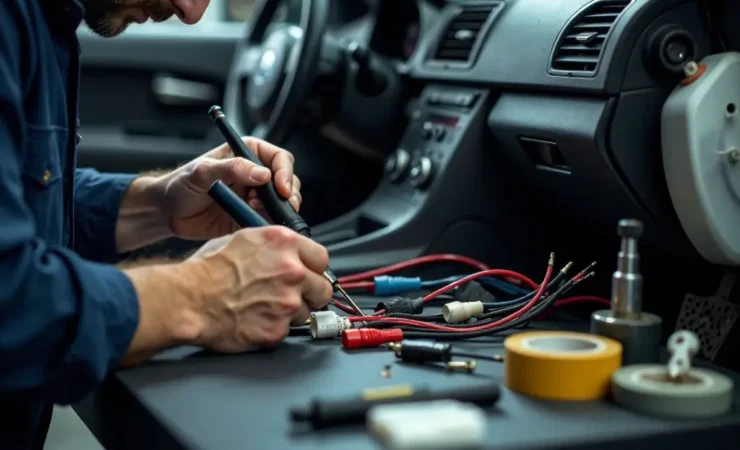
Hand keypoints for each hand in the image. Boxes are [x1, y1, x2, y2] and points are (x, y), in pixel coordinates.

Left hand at [153, 137, 302, 239]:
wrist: (167, 213)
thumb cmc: (180, 185)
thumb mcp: (202, 171)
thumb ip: (231, 168)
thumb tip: (262, 174)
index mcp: (246, 155)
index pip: (279, 159)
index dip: (285, 173)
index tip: (281, 188)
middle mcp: (255, 175)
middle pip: (288, 181)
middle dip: (287, 194)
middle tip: (276, 205)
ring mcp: (255, 198)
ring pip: (283, 203)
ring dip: (278, 210)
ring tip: (256, 211)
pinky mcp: (251, 217)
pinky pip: (270, 221)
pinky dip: (270, 224)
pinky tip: (255, 222)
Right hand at [186, 226, 331, 351]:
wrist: (189, 299)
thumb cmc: (208, 270)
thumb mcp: (244, 239)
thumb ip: (275, 247)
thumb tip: (289, 254)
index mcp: (285, 243)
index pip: (322, 258)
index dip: (314, 268)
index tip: (308, 274)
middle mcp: (292, 271)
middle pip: (323, 288)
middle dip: (310, 294)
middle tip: (291, 296)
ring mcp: (288, 301)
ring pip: (306, 312)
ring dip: (290, 313)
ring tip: (264, 308)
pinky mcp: (278, 328)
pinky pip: (287, 331)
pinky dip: (274, 328)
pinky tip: (255, 320)